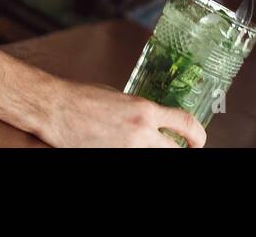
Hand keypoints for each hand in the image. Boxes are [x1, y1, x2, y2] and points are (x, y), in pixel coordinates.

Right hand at [36, 79, 206, 147]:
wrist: (57, 110)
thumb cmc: (82, 98)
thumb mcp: (119, 97)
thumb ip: (139, 110)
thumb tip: (152, 119)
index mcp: (145, 110)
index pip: (185, 123)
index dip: (198, 135)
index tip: (198, 140)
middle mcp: (141, 131)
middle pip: (175, 150)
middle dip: (179, 151)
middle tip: (179, 150)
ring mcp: (128, 149)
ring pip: (156, 156)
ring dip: (154, 151)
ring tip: (144, 145)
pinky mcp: (114, 157)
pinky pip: (134, 159)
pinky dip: (135, 154)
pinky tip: (122, 147)